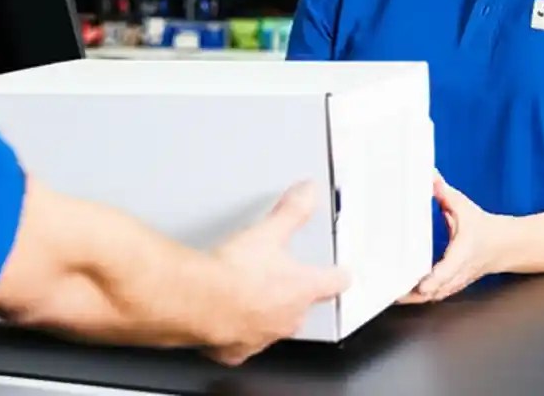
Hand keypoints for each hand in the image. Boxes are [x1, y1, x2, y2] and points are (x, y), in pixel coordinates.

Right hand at [205, 181, 350, 365]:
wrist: (202, 302)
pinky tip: (223, 318)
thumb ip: (292, 212)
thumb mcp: (268, 232)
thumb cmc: (236, 273)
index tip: (341, 274)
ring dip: (264, 314)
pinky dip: (235, 334)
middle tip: (278, 279)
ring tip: (245, 295)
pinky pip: (242, 344)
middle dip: (293, 296)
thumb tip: (308, 194)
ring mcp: (264, 336)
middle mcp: (288, 317)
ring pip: (273, 327)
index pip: (333, 282)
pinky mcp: (237, 349)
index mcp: (302, 288)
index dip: (338, 276)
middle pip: (302, 307)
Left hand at [400, 175, 502, 303]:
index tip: (421, 285)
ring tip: (391, 294)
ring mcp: (456, 282)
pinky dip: (419, 297)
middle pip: (436, 290)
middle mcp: (459, 271)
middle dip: (414, 293)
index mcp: (463, 253)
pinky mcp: (452, 286)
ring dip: (414, 298)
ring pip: (434, 297)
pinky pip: (435, 296)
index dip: (434, 279)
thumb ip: (444, 193)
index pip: (449, 269)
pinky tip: (402, 294)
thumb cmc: (484, 227)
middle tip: (391, 291)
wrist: (505, 246)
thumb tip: (429, 175)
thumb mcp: (464, 207)